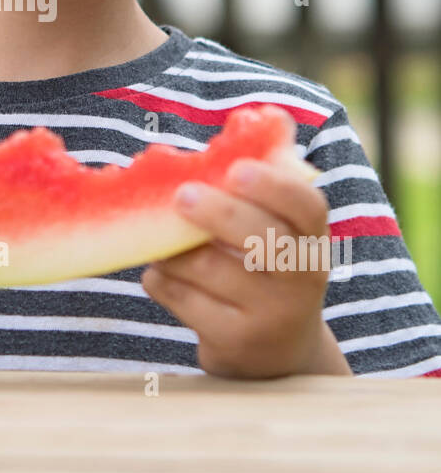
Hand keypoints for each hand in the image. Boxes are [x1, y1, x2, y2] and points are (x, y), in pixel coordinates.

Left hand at [140, 156, 347, 378]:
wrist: (279, 356)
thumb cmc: (270, 271)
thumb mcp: (282, 232)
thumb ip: (268, 182)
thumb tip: (259, 115)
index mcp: (312, 241)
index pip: (306, 209)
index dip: (274, 187)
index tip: (238, 168)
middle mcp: (300, 280)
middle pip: (259, 240)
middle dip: (218, 214)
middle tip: (181, 195)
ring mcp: (268, 316)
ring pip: (209, 269)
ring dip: (173, 248)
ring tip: (159, 237)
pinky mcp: (233, 343)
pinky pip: (182, 299)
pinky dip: (162, 279)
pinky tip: (160, 272)